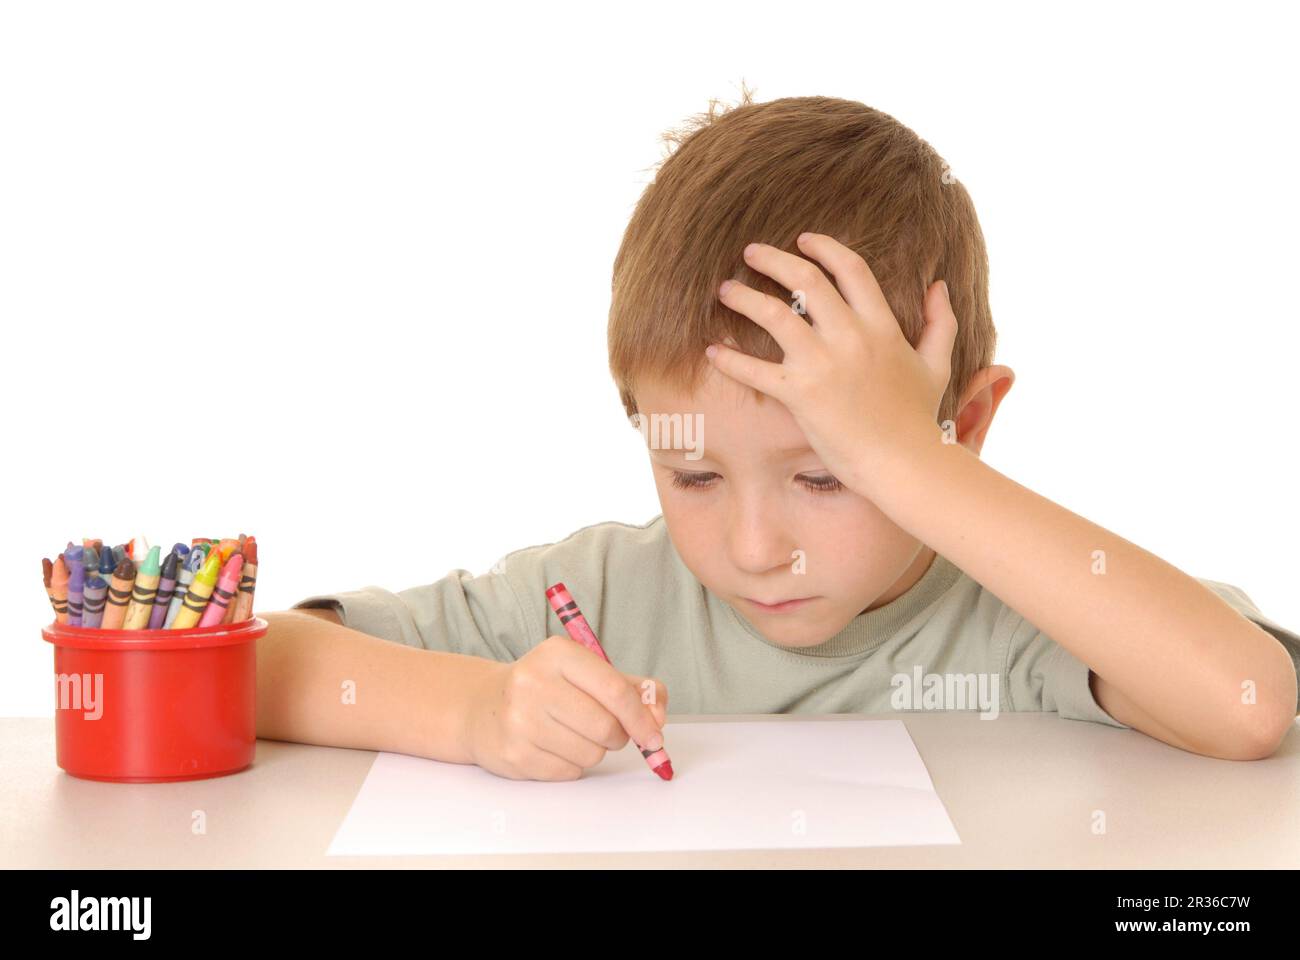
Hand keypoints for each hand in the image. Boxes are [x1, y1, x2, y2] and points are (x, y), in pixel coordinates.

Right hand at [463, 635, 668, 780]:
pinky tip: (552, 746)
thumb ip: (632, 688)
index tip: (654, 735)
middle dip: (617, 735)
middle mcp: (533, 682)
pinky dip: (571, 765)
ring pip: (591, 754)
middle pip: (605, 726)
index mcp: (558, 653)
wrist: (483, 706)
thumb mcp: (587, 672)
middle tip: (606, 730)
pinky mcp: (514, 754)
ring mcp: (520, 720)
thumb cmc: (547, 687)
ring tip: (571, 733)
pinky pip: (569, 772)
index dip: (642, 718)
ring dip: (593, 750)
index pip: (614, 690)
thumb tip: (658, 716)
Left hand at [706, 233, 957, 497]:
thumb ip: (940, 322)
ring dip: (744, 297)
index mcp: (881, 326)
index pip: (851, 269)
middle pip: (805, 280)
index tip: (802, 239)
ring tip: (725, 290)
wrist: (905, 463)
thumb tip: (940, 286)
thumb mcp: (937, 365)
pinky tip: (711, 350)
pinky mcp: (801, 395)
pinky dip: (729, 359)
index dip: (824, 248)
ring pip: (774, 314)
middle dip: (773, 259)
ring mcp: (824, 364)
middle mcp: (851, 337)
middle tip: (750, 252)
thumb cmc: (918, 419)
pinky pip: (755, 370)